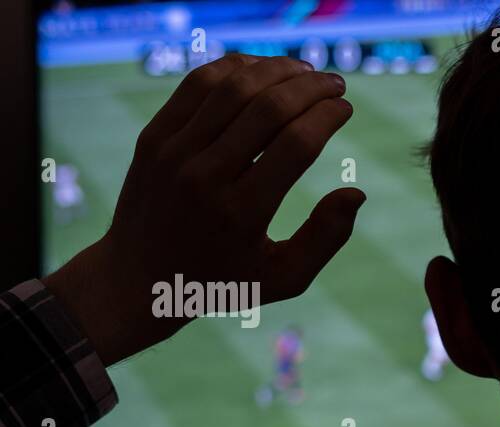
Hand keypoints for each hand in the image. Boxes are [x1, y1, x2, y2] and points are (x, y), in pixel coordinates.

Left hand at [44, 53, 364, 364]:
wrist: (139, 278)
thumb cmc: (224, 280)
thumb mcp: (284, 278)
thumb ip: (326, 238)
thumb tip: (357, 193)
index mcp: (242, 214)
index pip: (295, 145)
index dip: (327, 117)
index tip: (346, 109)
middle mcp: (205, 177)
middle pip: (267, 109)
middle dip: (310, 88)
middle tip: (336, 83)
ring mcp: (174, 153)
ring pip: (232, 88)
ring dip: (276, 70)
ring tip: (304, 71)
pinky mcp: (153, 137)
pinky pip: (197, 86)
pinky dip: (235, 69)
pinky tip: (262, 69)